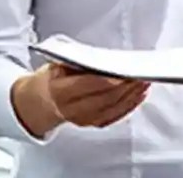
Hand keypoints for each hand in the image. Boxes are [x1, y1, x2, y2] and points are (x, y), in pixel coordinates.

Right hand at [12, 63, 148, 136]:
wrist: (39, 102)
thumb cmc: (51, 78)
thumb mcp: (57, 64)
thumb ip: (77, 62)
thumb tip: (101, 58)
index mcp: (60, 90)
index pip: (88, 85)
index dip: (107, 81)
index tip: (124, 74)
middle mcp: (71, 109)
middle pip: (104, 99)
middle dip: (125, 88)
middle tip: (140, 75)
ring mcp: (82, 119)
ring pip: (111, 109)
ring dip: (131, 96)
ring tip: (144, 83)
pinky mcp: (91, 123)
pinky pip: (114, 117)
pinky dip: (129, 106)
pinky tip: (138, 96)